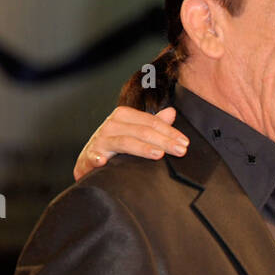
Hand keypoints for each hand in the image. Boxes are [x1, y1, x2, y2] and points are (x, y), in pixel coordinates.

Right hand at [73, 105, 188, 180]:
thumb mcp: (136, 131)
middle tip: (180, 151)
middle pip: (142, 131)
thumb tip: (172, 112)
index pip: (152, 122)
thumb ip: (153, 124)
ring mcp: (100, 140)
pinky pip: (94, 156)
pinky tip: (104, 162)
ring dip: (142, 148)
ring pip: (125, 142)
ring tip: (159, 154)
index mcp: (124, 116)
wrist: (90, 159)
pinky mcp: (90, 155)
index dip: (170, 132)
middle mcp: (112, 124)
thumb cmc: (116, 145)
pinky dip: (97, 158)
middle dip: (164, 141)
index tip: (185, 143)